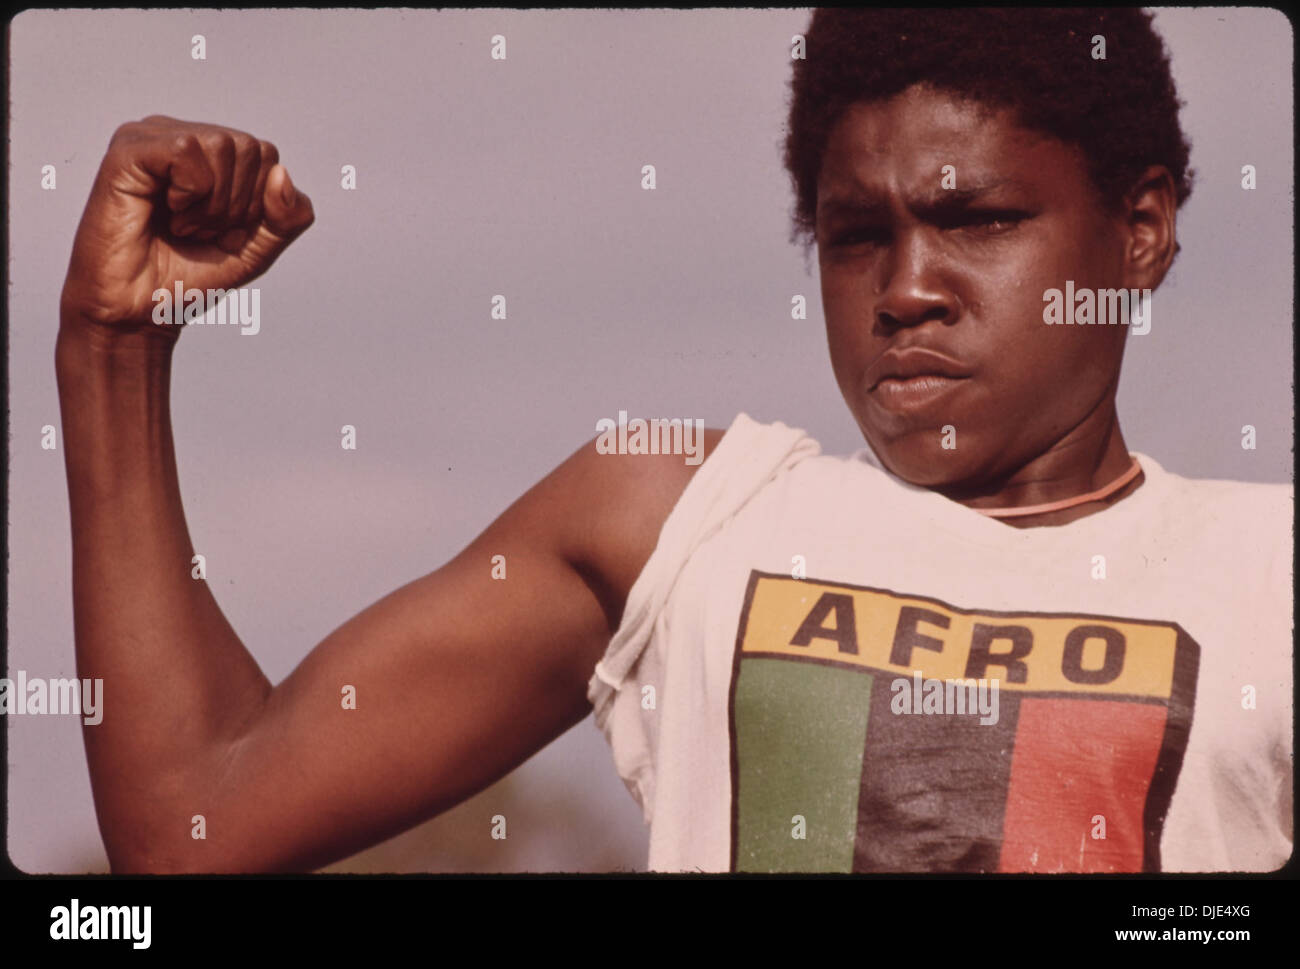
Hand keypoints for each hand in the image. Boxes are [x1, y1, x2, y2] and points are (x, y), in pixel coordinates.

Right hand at [60, 115, 314, 335]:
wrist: (141, 311)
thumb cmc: (189, 276)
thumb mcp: (259, 248)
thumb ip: (288, 216)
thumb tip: (281, 174)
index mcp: (210, 155)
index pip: (267, 155)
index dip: (257, 205)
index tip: (222, 233)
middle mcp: (181, 137)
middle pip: (250, 148)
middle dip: (237, 206)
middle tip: (199, 232)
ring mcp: (152, 138)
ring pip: (222, 145)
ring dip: (212, 205)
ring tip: (183, 226)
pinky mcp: (128, 150)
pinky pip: (186, 149)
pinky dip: (190, 193)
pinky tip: (168, 212)